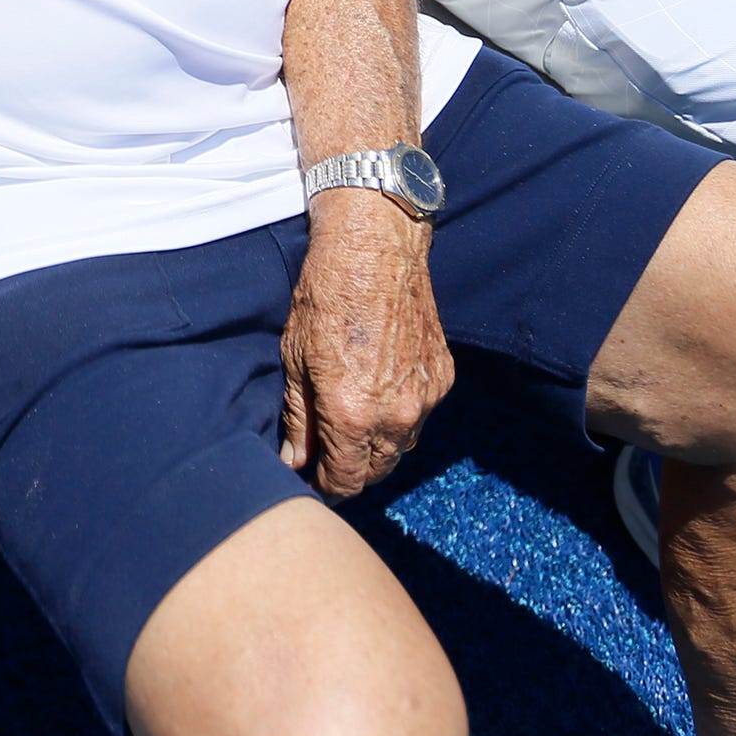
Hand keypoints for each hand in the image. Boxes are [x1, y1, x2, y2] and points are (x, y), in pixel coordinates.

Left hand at [280, 189, 454, 498]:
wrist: (375, 247)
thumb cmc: (326, 296)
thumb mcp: (296, 358)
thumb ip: (299, 418)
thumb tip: (293, 462)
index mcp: (353, 415)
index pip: (345, 482)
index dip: (325, 488)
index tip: (310, 479)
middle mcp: (396, 416)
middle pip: (376, 472)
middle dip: (350, 471)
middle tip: (326, 455)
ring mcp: (425, 397)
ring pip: (401, 447)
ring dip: (377, 448)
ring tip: (351, 425)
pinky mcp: (442, 376)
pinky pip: (421, 416)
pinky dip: (400, 417)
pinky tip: (379, 394)